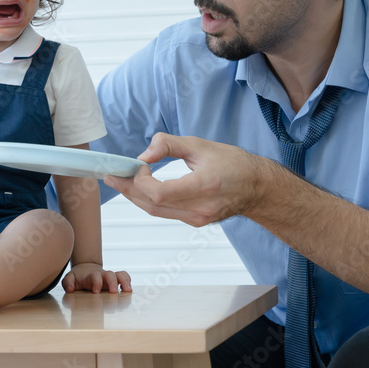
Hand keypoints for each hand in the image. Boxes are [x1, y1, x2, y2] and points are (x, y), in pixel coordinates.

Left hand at [62, 263, 132, 293]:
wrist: (85, 270)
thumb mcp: (69, 279)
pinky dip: (128, 280)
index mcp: (90, 276)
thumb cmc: (77, 278)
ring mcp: (109, 277)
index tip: (96, 291)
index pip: (95, 276)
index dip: (96, 282)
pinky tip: (128, 290)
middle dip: (112, 282)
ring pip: (120, 274)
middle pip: (110, 274)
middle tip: (113, 292)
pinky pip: (124, 276)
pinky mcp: (115, 280)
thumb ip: (68, 282)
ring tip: (127, 291)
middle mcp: (102, 276)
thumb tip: (70, 288)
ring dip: (124, 281)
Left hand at [105, 132, 270, 226]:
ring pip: (155, 211)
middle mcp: (200, 208)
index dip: (141, 182)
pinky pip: (164, 212)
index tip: (137, 166)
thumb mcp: (201, 145)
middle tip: (111, 175)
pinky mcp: (195, 221)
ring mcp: (197, 218)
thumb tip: (143, 154)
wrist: (257, 188)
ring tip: (118, 181)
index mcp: (204, 186)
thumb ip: (169, 145)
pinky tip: (139, 189)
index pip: (160, 193)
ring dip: (134, 196)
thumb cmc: (233, 163)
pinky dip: (148, 200)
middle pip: (152, 204)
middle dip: (128, 189)